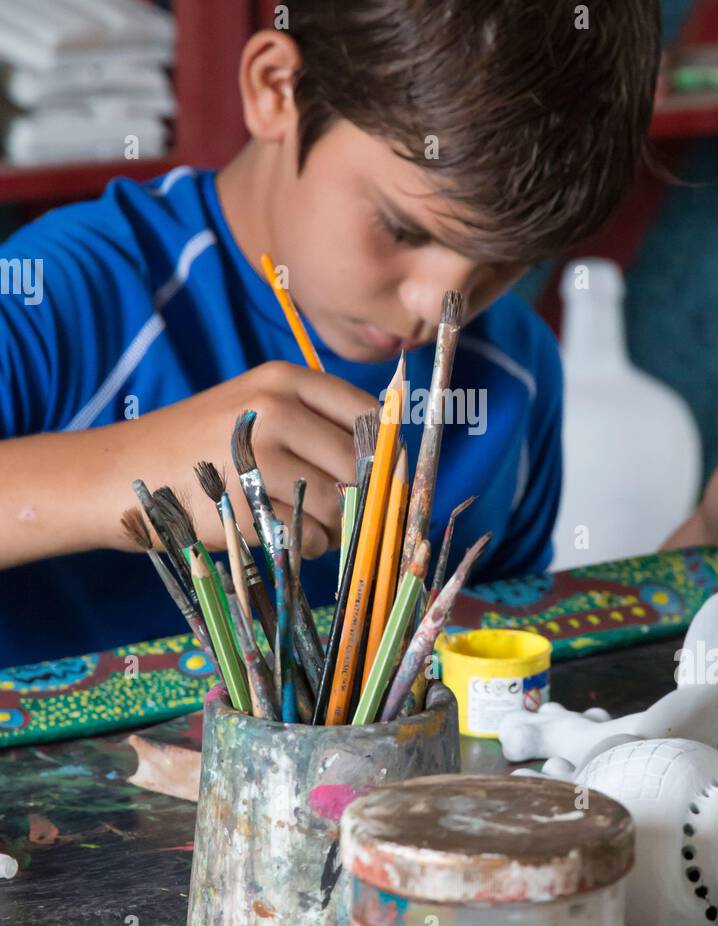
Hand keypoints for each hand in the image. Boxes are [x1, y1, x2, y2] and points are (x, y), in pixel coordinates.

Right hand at [108, 361, 377, 558]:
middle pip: (359, 463)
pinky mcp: (246, 506)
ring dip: (337, 525)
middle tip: (343, 511)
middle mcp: (276, 410)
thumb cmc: (197, 447)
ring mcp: (260, 458)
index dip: (383, 451)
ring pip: (341, 504)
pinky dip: (309, 546)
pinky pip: (311, 536)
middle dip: (361, 496)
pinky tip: (282, 534)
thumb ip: (313, 422)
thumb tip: (388, 463)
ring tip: (310, 523)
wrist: (120, 474)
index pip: (366, 414)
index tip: (381, 476)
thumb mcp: (252, 409)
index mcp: (283, 379)